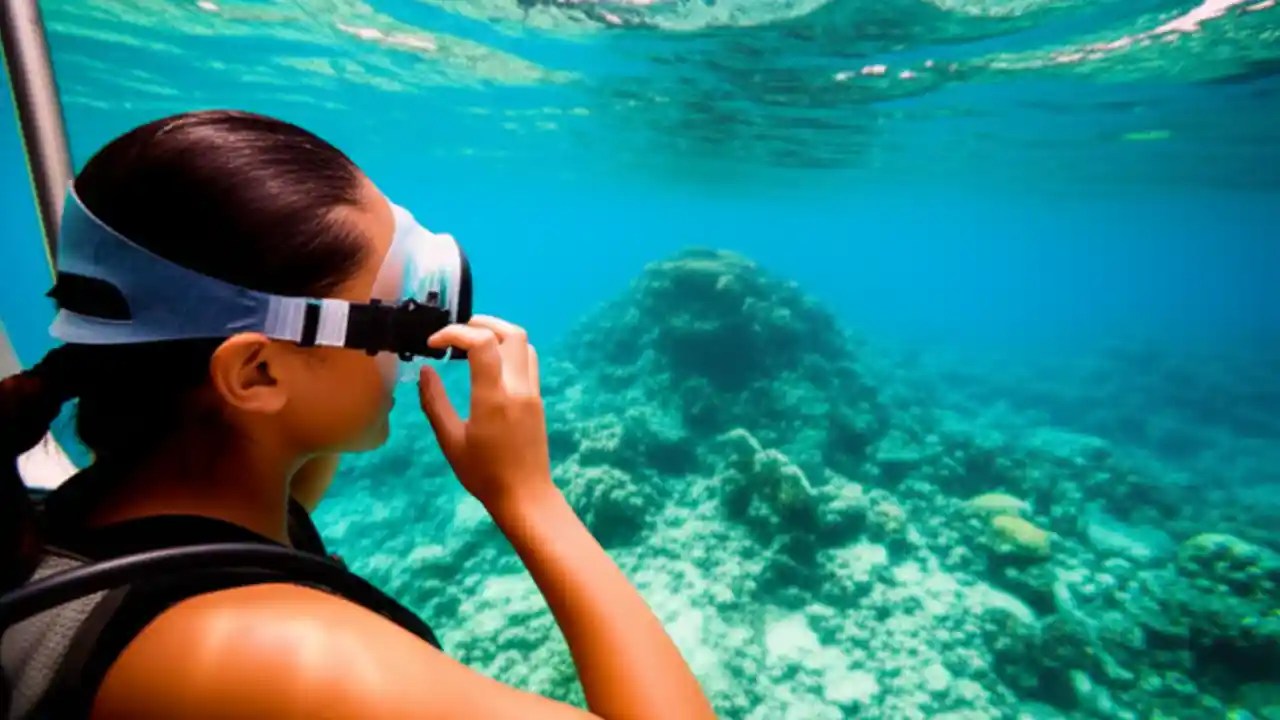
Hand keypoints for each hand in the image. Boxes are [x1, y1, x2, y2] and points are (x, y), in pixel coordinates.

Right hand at [417, 315, 553, 508]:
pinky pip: (528, 360)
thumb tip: (425, 370)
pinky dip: (508, 349)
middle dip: (481, 323)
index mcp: (493, 397)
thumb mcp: (450, 441)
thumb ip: (435, 402)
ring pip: (524, 343)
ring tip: (472, 341)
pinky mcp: (537, 399)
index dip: (455, 333)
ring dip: (498, 332)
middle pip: (510, 333)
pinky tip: (490, 363)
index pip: (481, 343)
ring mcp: (532, 392)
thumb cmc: (483, 473)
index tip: (434, 344)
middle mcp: (518, 387)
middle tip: (455, 333)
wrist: (525, 495)